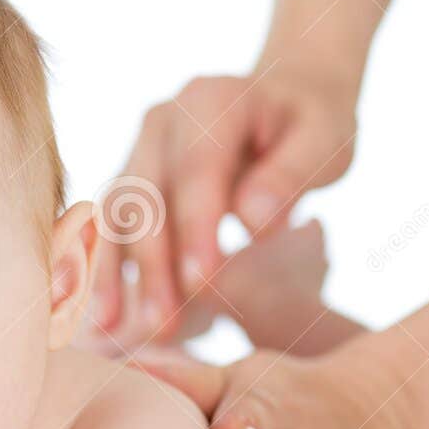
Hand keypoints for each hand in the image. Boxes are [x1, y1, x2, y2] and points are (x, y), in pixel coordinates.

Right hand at [92, 57, 358, 342]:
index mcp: (212, 99)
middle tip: (164, 326)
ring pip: (116, 215)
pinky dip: (103, 270)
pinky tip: (105, 314)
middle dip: (152, 265)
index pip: (197, 170)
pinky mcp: (131, 179)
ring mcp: (140, 148)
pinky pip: (109, 228)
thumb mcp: (324, 142)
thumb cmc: (311, 126)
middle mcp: (163, 120)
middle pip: (146, 196)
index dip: (194, 228)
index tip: (201, 283)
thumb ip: (290, 177)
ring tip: (120, 330)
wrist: (286, 101)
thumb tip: (254, 222)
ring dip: (116, 273)